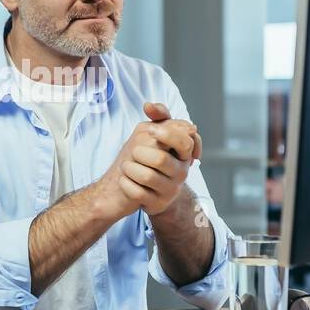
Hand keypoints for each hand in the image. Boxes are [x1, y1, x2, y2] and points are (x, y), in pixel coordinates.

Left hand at [91, 102, 200, 219]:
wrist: (140, 186)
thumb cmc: (148, 155)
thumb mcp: (154, 134)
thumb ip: (157, 116)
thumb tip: (148, 105)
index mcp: (184, 154)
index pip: (185, 141)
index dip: (167, 135)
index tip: (150, 131)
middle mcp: (181, 172)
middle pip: (161, 159)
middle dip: (139, 153)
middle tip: (133, 152)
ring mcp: (170, 190)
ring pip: (147, 177)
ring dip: (129, 168)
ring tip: (125, 166)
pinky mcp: (156, 204)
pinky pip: (137, 193)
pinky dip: (125, 184)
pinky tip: (124, 180)